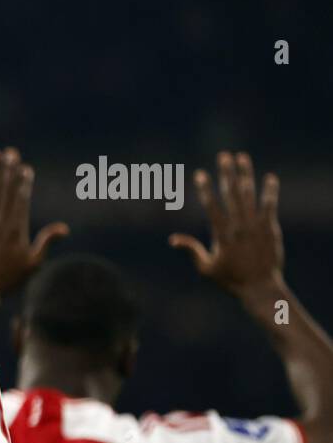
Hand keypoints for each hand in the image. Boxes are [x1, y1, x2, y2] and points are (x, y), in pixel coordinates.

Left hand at [0, 147, 68, 295]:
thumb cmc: (8, 278)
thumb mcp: (32, 264)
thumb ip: (46, 242)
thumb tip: (64, 228)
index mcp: (16, 231)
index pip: (20, 200)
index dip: (23, 183)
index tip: (26, 167)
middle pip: (4, 191)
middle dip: (8, 170)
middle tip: (10, 151)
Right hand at [171, 152, 283, 297]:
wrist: (260, 286)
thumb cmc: (230, 279)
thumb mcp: (206, 267)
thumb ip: (191, 250)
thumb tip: (172, 239)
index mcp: (222, 235)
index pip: (211, 206)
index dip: (205, 189)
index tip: (200, 174)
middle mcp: (239, 226)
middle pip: (231, 194)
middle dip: (226, 173)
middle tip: (223, 156)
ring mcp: (256, 226)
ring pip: (249, 195)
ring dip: (246, 174)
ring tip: (242, 158)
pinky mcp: (270, 228)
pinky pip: (270, 205)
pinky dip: (270, 191)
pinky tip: (269, 177)